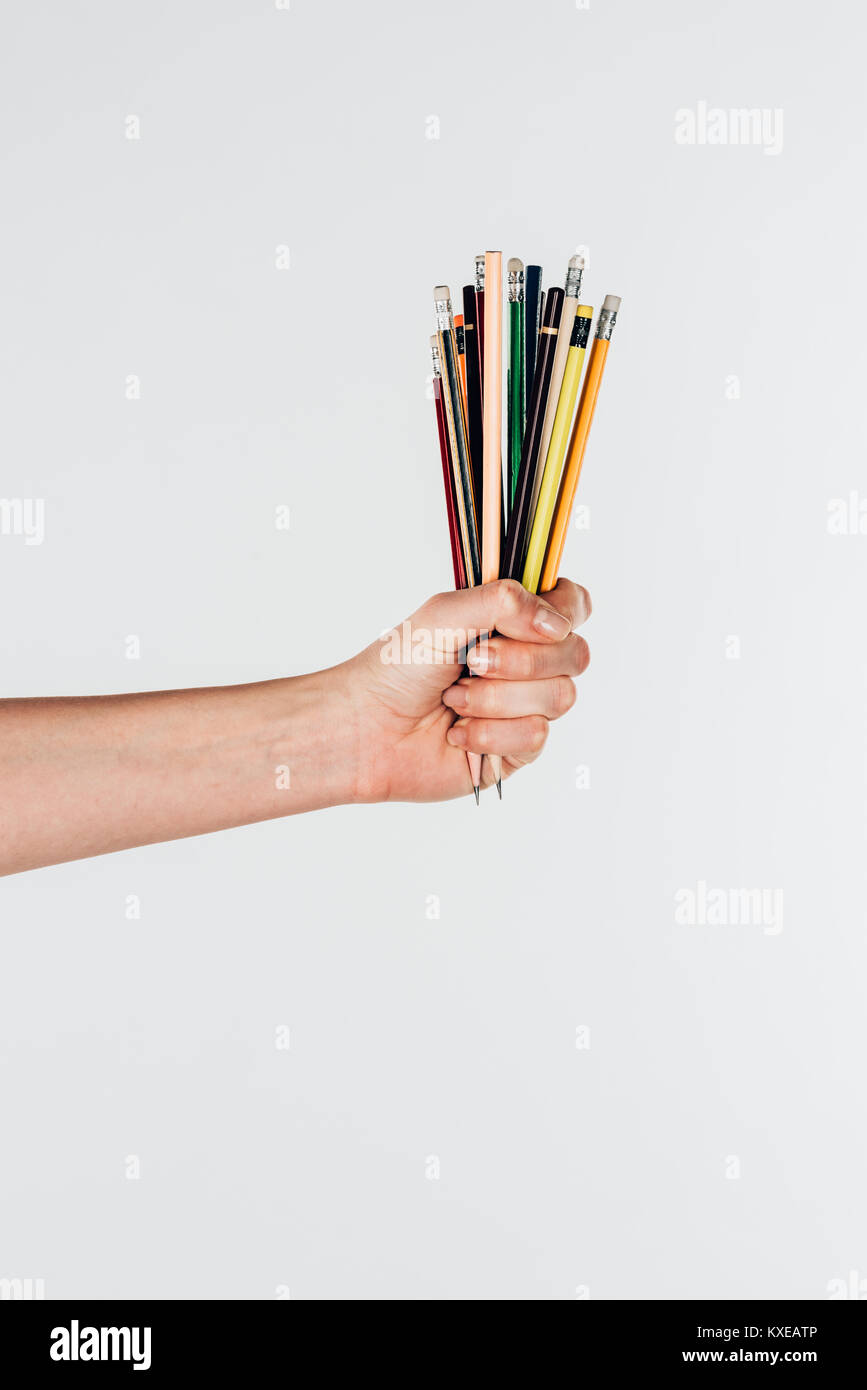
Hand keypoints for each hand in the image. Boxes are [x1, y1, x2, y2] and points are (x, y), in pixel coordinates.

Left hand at [342, 577, 590, 801]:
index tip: (529, 622)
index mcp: (513, 622)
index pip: (572, 606)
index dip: (564, 613)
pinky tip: (457, 733)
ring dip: (497, 699)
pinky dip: (490, 733)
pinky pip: (536, 737)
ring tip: (453, 700)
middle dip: (520, 660)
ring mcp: (525, 707)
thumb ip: (506, 601)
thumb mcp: (446, 612)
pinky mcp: (517, 750)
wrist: (366, 727)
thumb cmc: (397, 666)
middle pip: (575, 654)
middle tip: (472, 662)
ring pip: (559, 697)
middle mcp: (526, 663)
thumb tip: (559, 626)